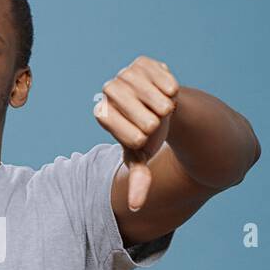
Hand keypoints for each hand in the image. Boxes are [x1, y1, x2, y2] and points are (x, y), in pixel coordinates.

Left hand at [94, 56, 179, 210]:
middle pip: (131, 109)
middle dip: (150, 121)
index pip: (115, 125)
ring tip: (164, 110)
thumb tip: (135, 206)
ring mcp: (124, 74)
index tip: (143, 138)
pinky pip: (159, 76)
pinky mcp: (142, 63)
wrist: (162, 108)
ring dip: (161, 105)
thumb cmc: (147, 135)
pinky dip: (168, 87)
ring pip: (145, 92)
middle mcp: (108, 91)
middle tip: (158, 124)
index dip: (134, 135)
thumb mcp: (141, 157)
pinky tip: (168, 93)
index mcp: (102, 114)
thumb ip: (138, 178)